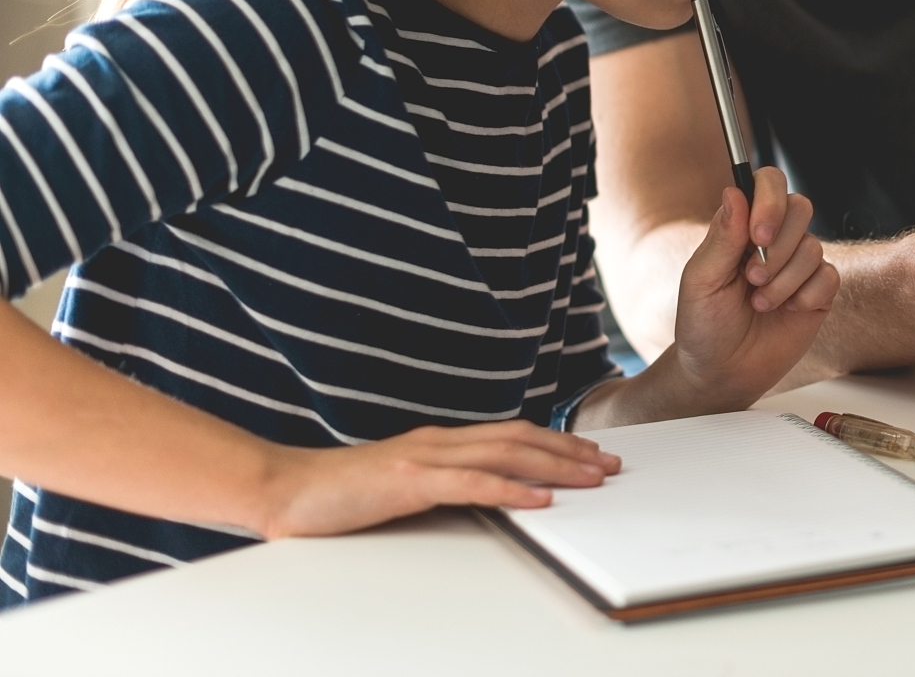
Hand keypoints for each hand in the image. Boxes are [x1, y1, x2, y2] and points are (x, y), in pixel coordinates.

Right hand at [259, 421, 620, 537]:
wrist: (284, 488)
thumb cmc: (339, 493)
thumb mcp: (402, 485)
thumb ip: (439, 485)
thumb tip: (481, 496)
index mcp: (439, 442)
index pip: (511, 435)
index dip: (556, 443)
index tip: (591, 455)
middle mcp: (439, 441)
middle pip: (520, 439)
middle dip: (571, 452)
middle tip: (610, 465)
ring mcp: (424, 457)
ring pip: (505, 455)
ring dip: (555, 466)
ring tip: (591, 478)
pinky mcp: (408, 480)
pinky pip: (470, 485)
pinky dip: (510, 489)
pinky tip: (539, 499)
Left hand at [667, 167, 838, 411]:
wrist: (722, 373)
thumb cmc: (704, 325)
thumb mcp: (702, 280)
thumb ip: (722, 236)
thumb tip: (734, 191)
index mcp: (742, 226)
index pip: (768, 184)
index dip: (770, 201)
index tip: (758, 234)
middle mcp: (775, 239)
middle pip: (800, 207)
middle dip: (779, 246)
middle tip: (752, 277)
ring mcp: (798, 265)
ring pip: (813, 246)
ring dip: (784, 280)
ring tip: (759, 303)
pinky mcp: (818, 292)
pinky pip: (828, 277)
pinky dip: (805, 296)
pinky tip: (787, 312)